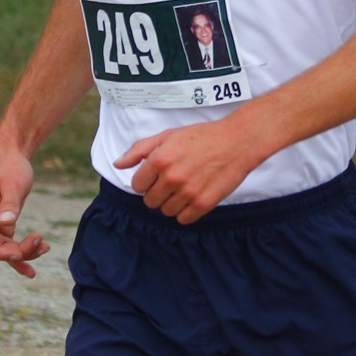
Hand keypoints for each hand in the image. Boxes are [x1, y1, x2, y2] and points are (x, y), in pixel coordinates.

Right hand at [0, 146, 50, 277]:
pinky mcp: (4, 223)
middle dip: (18, 252)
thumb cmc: (11, 167)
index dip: (0, 252)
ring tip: (46, 248)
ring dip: (24, 252)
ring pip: (5, 248)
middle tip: (42, 244)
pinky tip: (40, 251)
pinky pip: (11, 243)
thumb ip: (10, 204)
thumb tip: (7, 223)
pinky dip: (24, 250)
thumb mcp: (13, 184)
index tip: (20, 252)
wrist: (12, 155)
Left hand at [113, 118, 262, 223]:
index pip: (137, 186)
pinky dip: (186, 212)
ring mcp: (188, 192)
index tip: (157, 176)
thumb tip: (118, 164)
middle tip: (172, 182)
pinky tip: (193, 197)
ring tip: (184, 188)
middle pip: (150, 202)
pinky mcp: (203, 203)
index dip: (146, 181)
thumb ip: (139, 150)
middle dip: (157, 193)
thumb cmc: (202, 136)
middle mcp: (171, 177)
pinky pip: (183, 219)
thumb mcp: (168, 135)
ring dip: (172, 203)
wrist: (237, 141)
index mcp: (159, 159)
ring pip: (166, 211)